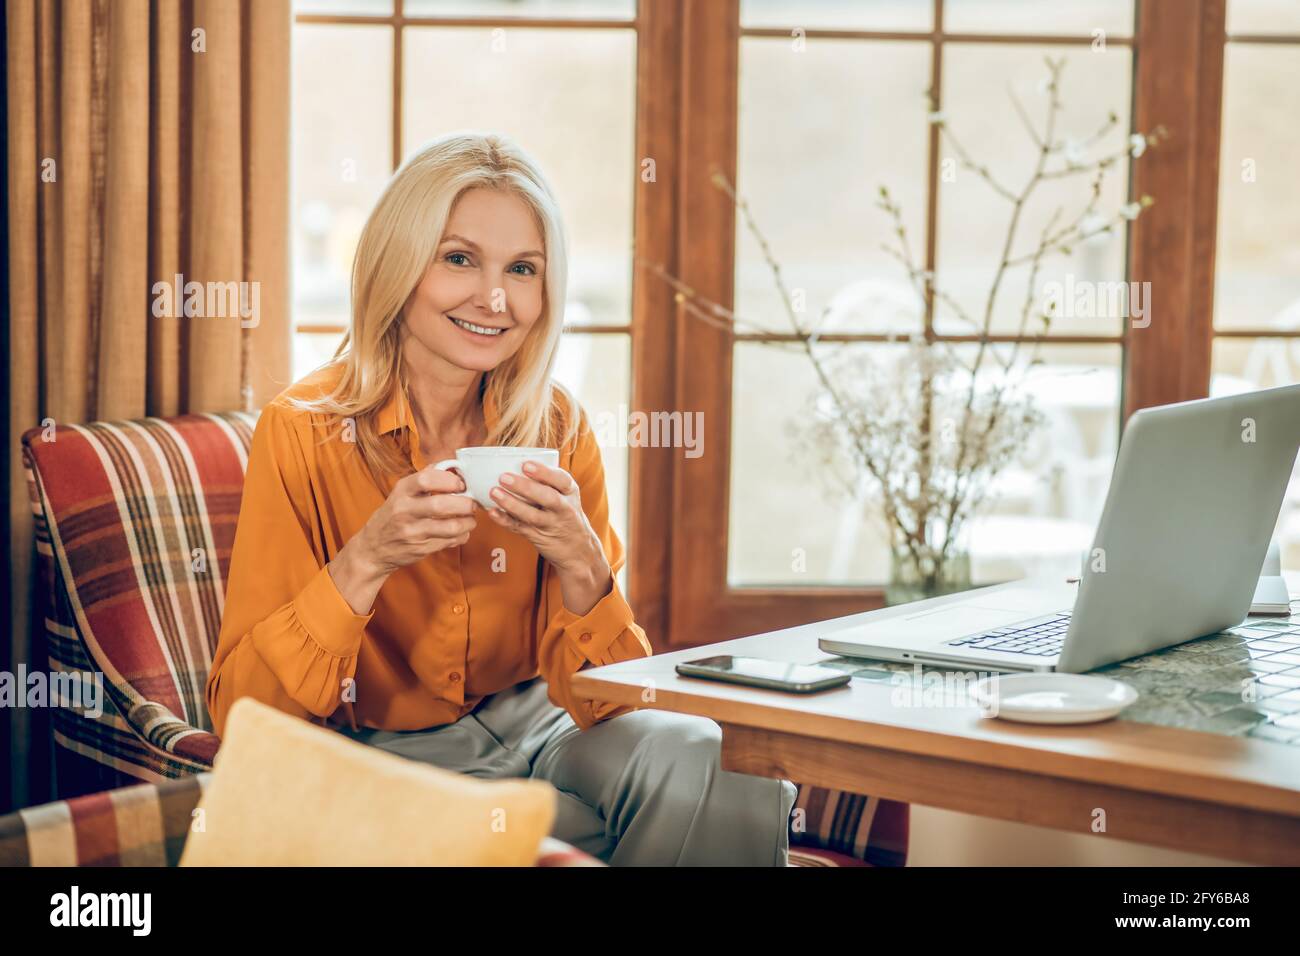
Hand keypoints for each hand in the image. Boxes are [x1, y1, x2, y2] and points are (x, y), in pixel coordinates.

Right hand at [358, 465, 478, 573]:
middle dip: (465, 504)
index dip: (449, 480)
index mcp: (401, 491)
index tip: (461, 484)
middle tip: (472, 503)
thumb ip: (425, 478)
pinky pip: (450, 541)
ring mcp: (412, 532)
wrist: (373, 548)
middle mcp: (404, 511)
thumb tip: (452, 466)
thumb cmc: (393, 516)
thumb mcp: (401, 493)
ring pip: (450, 527)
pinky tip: (461, 531)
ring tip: (470, 518)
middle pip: (441, 505)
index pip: (426, 479)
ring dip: (468, 522)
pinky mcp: (421, 549)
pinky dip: (462, 535)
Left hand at [485, 460, 601, 574]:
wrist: (577, 548)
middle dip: (525, 487)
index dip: (544, 472)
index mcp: (570, 492)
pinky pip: (519, 528)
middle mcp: (563, 508)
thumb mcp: (567, 495)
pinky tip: (493, 512)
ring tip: (494, 492)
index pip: (562, 480)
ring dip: (511, 504)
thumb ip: (548, 482)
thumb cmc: (565, 512)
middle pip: (547, 498)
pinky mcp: (537, 536)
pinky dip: (505, 520)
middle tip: (504, 477)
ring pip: (532, 515)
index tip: (526, 465)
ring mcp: (550, 524)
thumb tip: (514, 462)